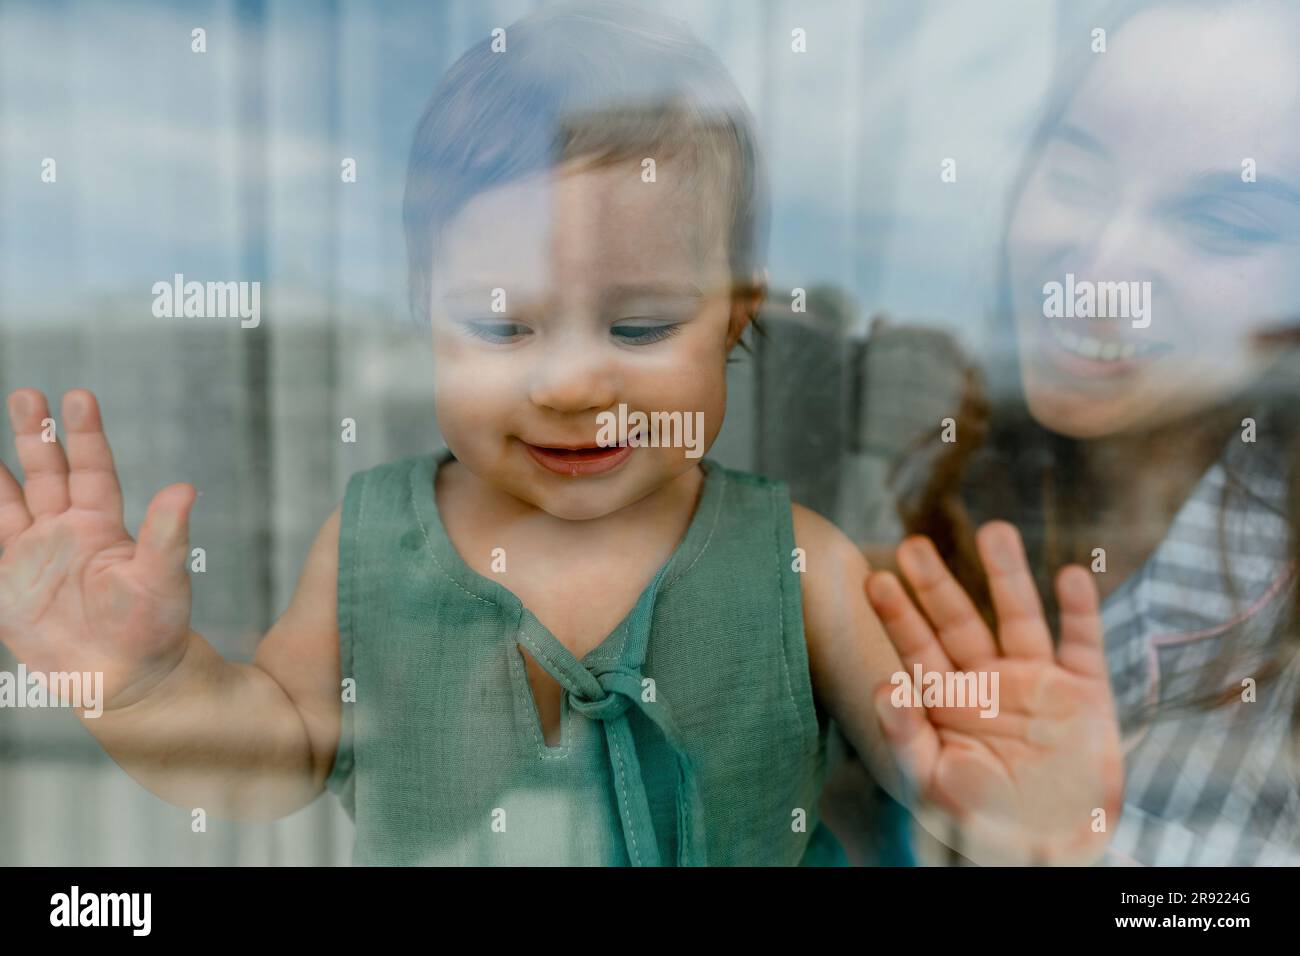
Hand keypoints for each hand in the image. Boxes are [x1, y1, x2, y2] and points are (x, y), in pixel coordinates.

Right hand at [0, 389, 196, 712]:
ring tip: (1, 429)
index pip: (92, 469)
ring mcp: (34, 554)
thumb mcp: (162, 578)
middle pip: (47, 473)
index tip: (79, 396)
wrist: (124, 677)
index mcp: (104, 524)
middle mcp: (67, 530)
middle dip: (35, 434)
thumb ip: (165, 534)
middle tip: (26, 393)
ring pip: (10, 499)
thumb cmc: (154, 626)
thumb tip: (185, 489)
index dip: (86, 434)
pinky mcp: (8, 583)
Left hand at [865, 521, 1122, 863]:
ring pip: (1020, 618)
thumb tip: (884, 689)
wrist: (1052, 849)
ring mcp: (1039, 683)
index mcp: (950, 700)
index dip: (898, 615)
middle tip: (911, 546)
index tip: (873, 581)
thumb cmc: (983, 819)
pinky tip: (1070, 575)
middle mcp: (990, 680)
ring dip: (1008, 575)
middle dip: (937, 585)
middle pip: (959, 622)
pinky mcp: (1086, 694)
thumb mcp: (933, 784)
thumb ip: (905, 737)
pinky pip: (1084, 644)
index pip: (918, 649)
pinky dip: (1080, 612)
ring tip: (994, 530)